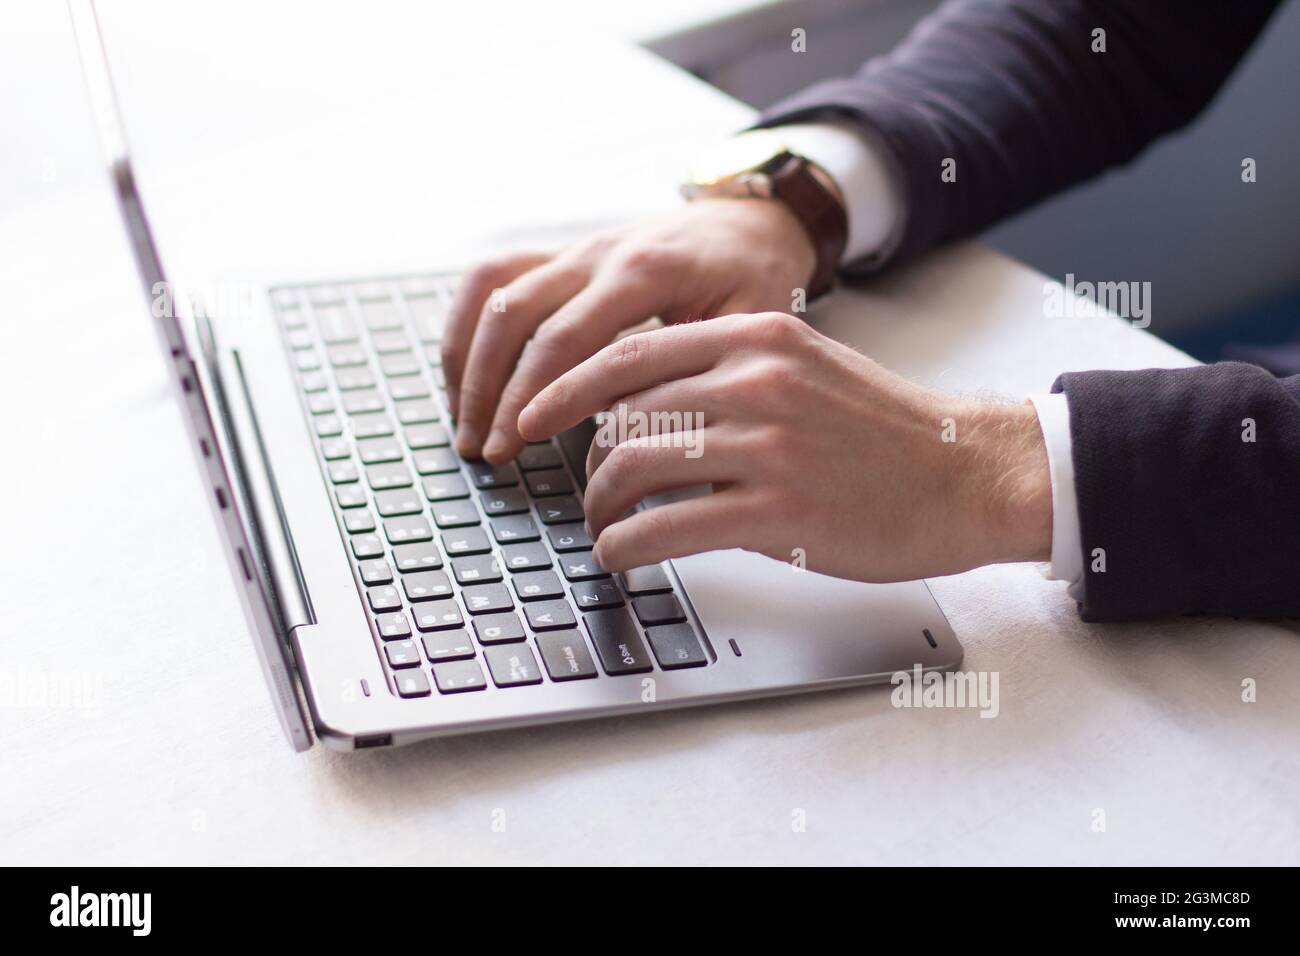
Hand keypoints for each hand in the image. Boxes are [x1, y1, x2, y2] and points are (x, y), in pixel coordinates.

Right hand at [442, 197, 816, 462]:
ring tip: (465, 423)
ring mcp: (575, 248)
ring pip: (491, 291)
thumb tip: (649, 445)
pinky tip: (464, 376)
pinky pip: (493, 277)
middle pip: (514, 315)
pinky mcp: (562, 254)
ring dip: (467, 359)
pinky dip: (466, 324)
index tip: (514, 443)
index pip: (566, 338)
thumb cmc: (756, 278)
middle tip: (485, 451)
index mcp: (646, 270)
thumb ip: (696, 375)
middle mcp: (599, 252)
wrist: (755, 220)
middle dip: (490, 389)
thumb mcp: (746, 328)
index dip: (533, 394)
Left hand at [517, 312, 1051, 581]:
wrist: (967, 475)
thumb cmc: (886, 432)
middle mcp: (757, 382)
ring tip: (602, 527)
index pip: (631, 354)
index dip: (567, 388)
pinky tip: (621, 554)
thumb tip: (647, 405)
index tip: (535, 415)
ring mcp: (767, 447)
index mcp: (759, 337)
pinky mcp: (778, 513)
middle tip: (584, 491)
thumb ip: (732, 371)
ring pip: (635, 468)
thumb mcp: (808, 367)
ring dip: (602, 507)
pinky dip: (626, 545)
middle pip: (625, 416)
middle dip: (588, 461)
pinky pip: (666, 528)